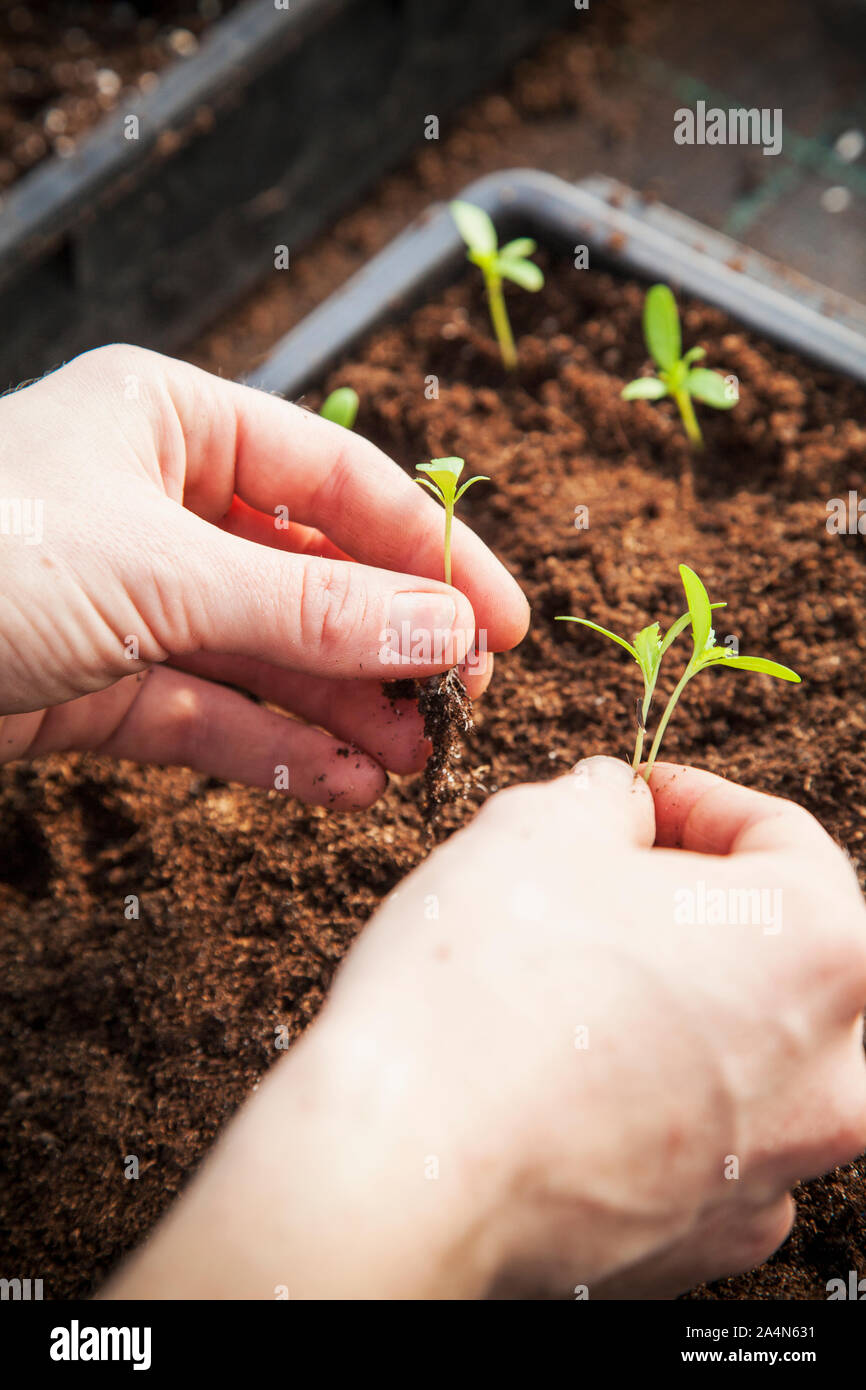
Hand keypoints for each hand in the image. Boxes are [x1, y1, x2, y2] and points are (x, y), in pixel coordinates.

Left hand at [0, 345, 527, 806]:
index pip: (338, 479)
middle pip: (310, 574)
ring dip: (344, 712)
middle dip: (388, 645)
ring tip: (416, 763)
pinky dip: (274, 751)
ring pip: (268, 656)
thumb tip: (446, 632)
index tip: (504, 622)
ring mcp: (130, 599)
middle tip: (462, 708)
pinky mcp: (98, 683)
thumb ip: (310, 611)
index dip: (431, 551)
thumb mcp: (158, 573)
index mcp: (172, 424)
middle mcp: (158, 504)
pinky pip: (212, 715)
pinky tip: (341, 787)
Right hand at [103, 760, 865, 1298]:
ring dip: (667, 1003)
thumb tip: (617, 811)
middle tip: (591, 888)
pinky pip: (701, 1139)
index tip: (634, 804)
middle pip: (766, 947)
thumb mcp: (541, 823)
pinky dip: (650, 1100)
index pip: (778, 835)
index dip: (690, 801)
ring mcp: (777, 1162)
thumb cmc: (481, 988)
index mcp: (822, 944)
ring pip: (737, 1047)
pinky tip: (568, 1078)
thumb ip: (607, 797)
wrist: (402, 1166)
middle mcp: (832, 1067)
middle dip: (679, 907)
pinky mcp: (713, 1233)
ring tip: (563, 983)